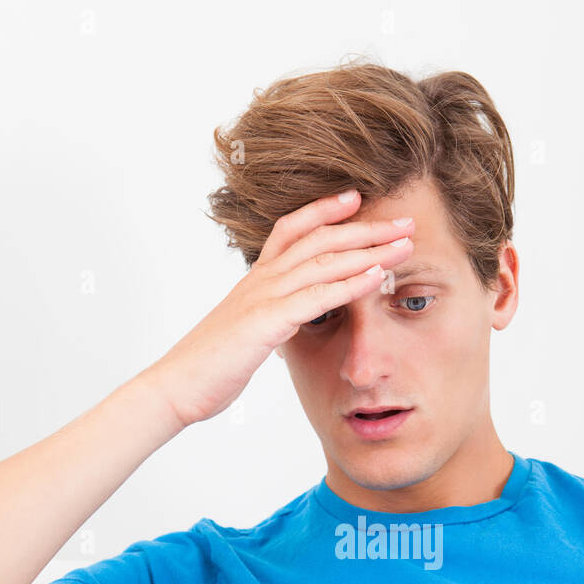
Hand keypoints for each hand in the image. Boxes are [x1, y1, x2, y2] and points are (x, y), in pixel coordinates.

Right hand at [141, 189, 415, 428]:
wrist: (178, 386)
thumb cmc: (211, 365)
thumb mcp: (245, 332)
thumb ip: (269, 317)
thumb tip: (286, 318)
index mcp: (256, 279)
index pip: (291, 229)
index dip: (324, 210)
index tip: (357, 198)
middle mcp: (261, 279)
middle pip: (319, 239)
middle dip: (366, 228)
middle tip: (405, 220)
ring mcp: (263, 297)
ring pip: (324, 261)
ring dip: (369, 250)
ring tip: (405, 243)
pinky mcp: (267, 322)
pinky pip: (317, 296)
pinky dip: (351, 283)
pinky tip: (378, 276)